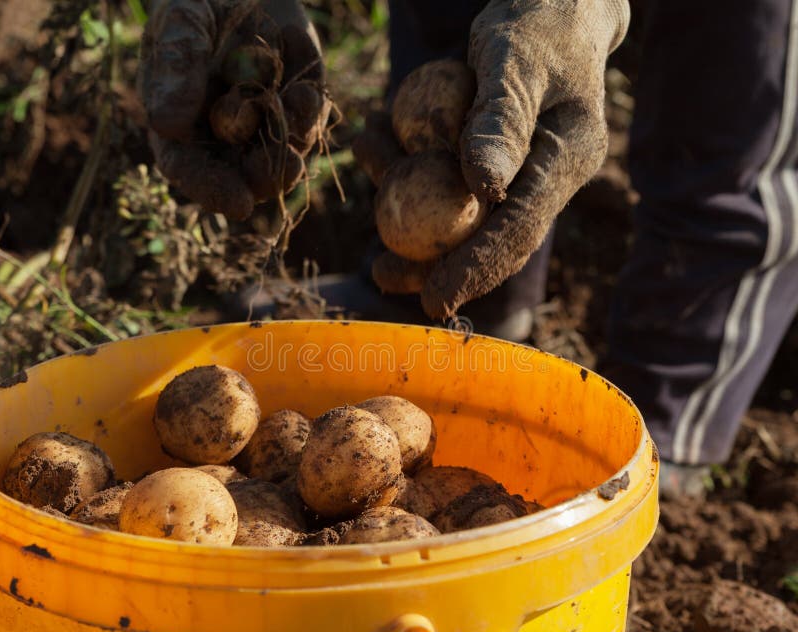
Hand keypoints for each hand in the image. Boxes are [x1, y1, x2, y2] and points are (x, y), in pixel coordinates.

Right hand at [139, 0, 324, 220]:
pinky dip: (311, 110)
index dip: (213, 190)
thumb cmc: (197, 5)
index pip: (191, 171)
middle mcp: (223, 140)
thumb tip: (166, 125)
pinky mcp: (297, 113)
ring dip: (296, 139)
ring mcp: (264, 129)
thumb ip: (174, 65)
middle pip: (245, 177)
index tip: (238, 203)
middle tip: (289, 168)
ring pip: (283, 156)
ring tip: (300, 99)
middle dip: (269, 177)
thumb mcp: (181, 22)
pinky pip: (308, 124)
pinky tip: (305, 85)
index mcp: (182, 130)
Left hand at [359, 0, 629, 318]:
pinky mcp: (492, 157)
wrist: (554, 2)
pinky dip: (408, 165)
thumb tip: (483, 190)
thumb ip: (502, 121)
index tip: (434, 300)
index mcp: (568, 159)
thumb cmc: (541, 18)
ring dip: (406, 201)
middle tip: (380, 275)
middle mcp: (545, 175)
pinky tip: (375, 142)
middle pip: (488, 238)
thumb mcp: (518, 59)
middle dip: (434, 264)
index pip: (520, 230)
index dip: (475, 269)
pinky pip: (446, 176)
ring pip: (460, 211)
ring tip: (365, 156)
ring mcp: (518, 169)